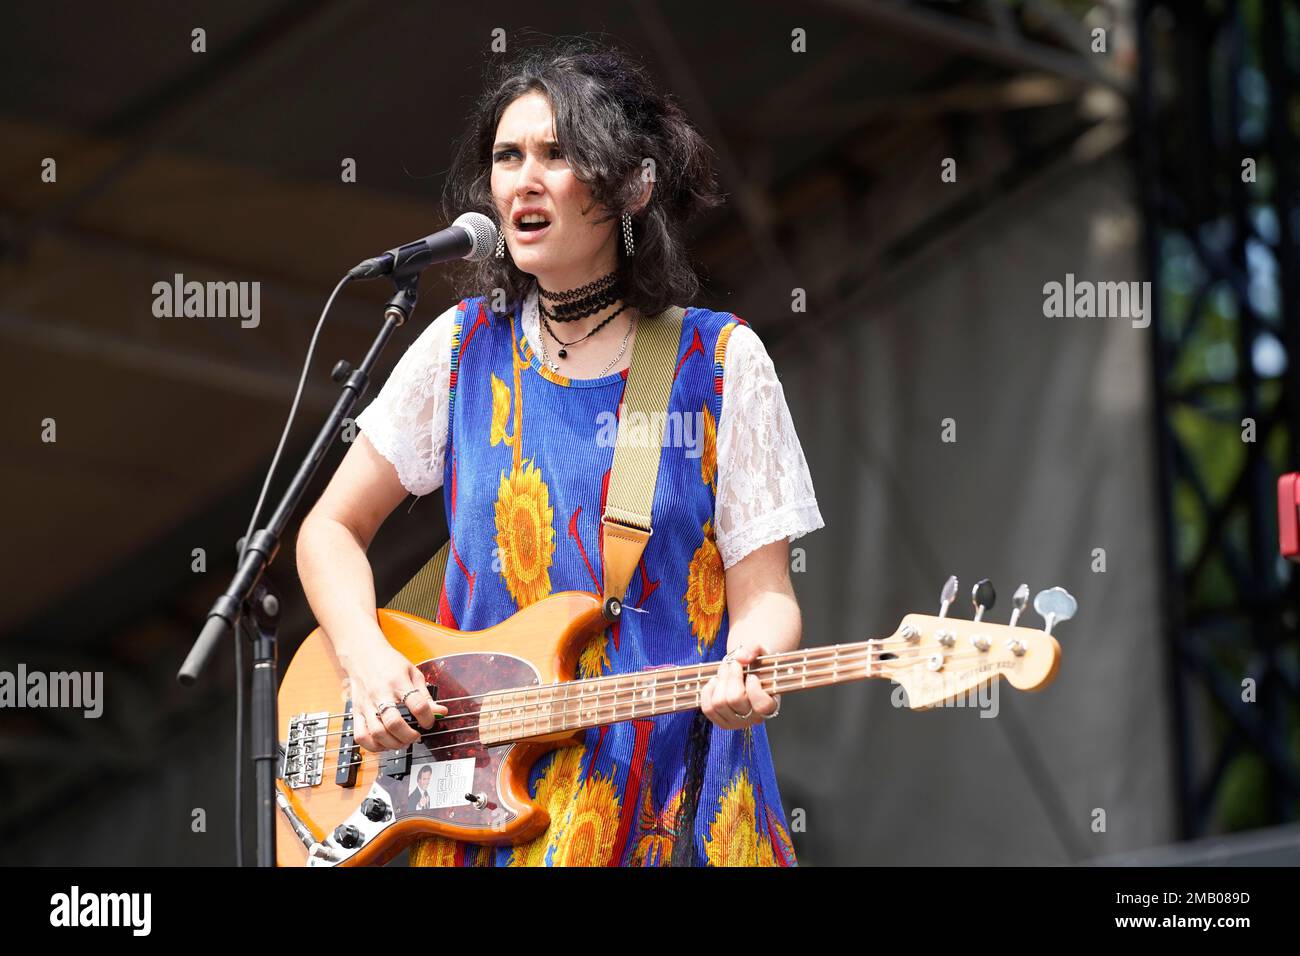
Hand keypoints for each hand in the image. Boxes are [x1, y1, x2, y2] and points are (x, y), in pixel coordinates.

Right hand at [339, 635, 447, 752]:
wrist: (363, 655)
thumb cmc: (389, 663)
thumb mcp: (412, 673)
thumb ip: (426, 695)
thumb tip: (440, 712)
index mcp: (398, 682)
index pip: (418, 705)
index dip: (428, 718)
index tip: (430, 722)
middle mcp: (381, 694)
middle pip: (394, 723)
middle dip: (409, 736)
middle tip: (416, 736)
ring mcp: (366, 705)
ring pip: (377, 733)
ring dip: (393, 743)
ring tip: (402, 741)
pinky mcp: (356, 712)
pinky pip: (361, 736)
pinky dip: (373, 746)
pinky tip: (384, 743)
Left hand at [700, 641, 780, 729]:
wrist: (748, 672)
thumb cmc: (757, 664)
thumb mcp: (760, 652)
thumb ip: (753, 649)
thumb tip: (741, 657)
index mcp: (771, 705)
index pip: (762, 705)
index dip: (754, 689)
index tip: (752, 675)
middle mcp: (755, 718)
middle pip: (735, 699)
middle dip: (731, 676)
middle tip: (733, 664)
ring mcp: (737, 723)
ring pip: (719, 703)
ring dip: (720, 681)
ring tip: (725, 669)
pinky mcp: (722, 722)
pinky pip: (708, 709)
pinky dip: (708, 692)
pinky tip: (715, 681)